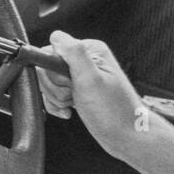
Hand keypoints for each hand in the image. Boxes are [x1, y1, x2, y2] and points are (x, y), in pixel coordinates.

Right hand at [37, 31, 151, 159]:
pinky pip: (53, 94)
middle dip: (55, 87)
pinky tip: (68, 111)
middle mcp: (86, 60)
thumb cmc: (114, 112)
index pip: (51, 49)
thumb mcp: (91, 79)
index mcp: (91, 50)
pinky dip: (56, 105)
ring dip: (55, 98)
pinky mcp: (77, 91)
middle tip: (73, 96)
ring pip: (48, 82)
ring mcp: (81, 77)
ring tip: (73, 104)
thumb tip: (57, 35)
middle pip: (47, 68)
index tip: (68, 83)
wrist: (126, 137)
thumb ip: (74, 53)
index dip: (52, 70)